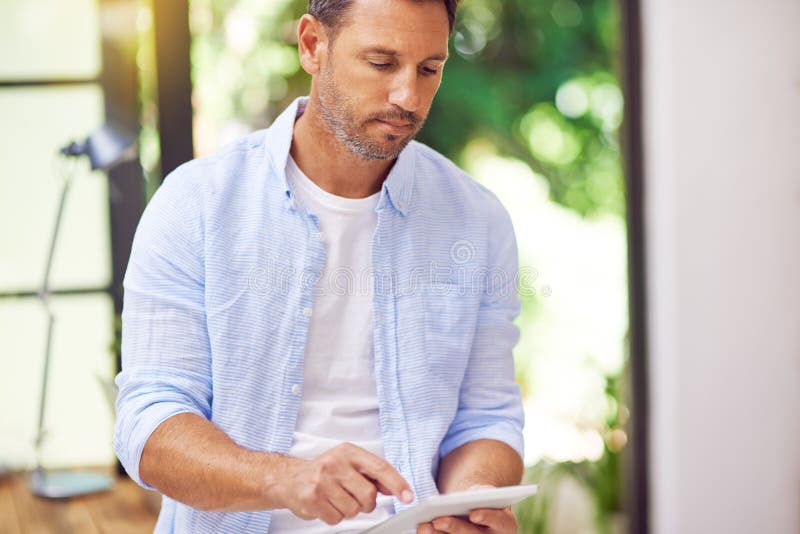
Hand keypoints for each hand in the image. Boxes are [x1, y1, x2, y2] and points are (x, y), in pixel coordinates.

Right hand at [277, 442, 413, 525]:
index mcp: (348, 452)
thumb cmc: (324, 471)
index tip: (407, 496)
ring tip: (336, 499)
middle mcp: (335, 463)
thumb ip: (372, 474)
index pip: (380, 467)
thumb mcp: (348, 464)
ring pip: (353, 509)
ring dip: (349, 510)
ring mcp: (322, 481)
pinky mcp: (312, 498)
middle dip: (366, 503)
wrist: (290, 479)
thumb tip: (395, 488)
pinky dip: (335, 516)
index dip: (397, 483)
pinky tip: (326, 505)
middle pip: (368, 494)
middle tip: (356, 498)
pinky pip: (337, 519)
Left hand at [416, 484, 516, 533]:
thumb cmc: (483, 499)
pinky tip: (423, 530)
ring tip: (424, 525)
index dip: (487, 517)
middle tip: (438, 520)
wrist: (477, 508)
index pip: (499, 520)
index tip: (473, 514)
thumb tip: (472, 495)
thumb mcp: (485, 492)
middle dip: (455, 527)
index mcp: (506, 524)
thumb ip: (482, 493)